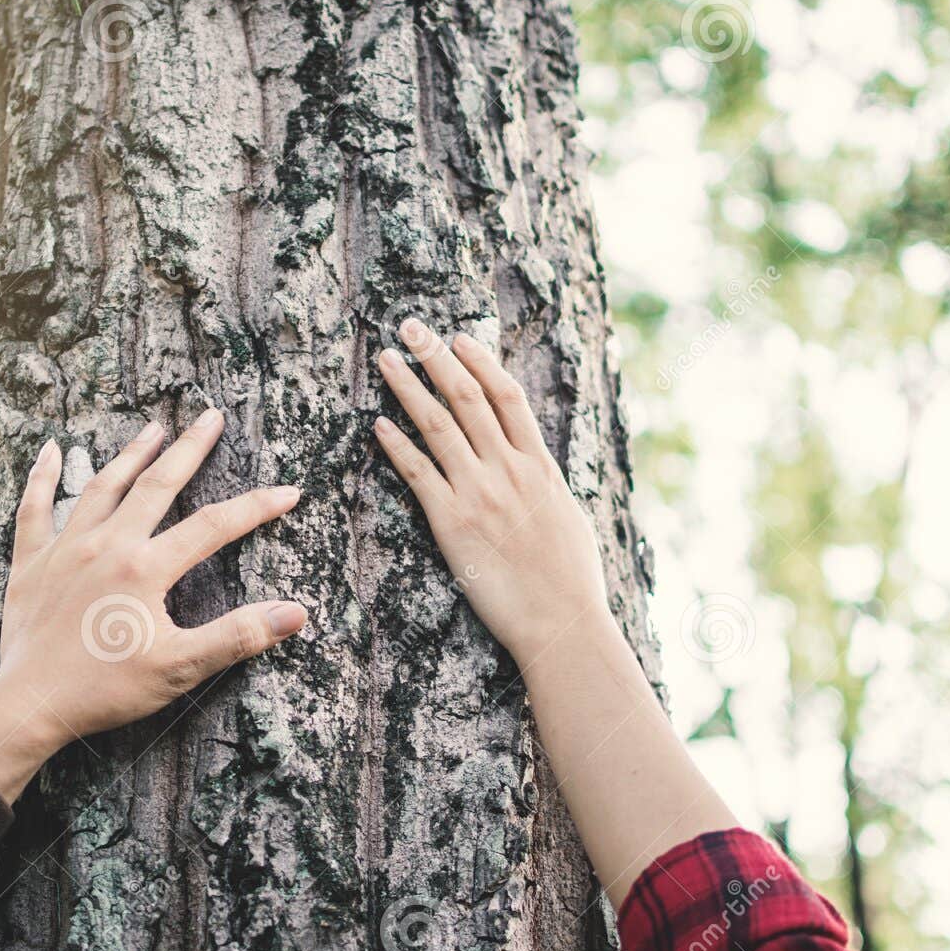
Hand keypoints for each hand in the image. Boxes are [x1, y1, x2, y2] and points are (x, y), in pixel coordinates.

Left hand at [0, 408, 306, 801]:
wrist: (30, 705)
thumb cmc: (105, 690)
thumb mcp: (180, 668)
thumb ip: (237, 636)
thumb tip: (294, 613)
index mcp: (145, 569)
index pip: (213, 526)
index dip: (255, 507)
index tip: (288, 492)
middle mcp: (106, 546)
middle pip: (156, 486)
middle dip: (189, 449)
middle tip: (211, 417)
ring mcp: (64, 550)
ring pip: (101, 487)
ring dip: (130, 455)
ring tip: (153, 429)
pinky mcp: (31, 563)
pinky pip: (34, 509)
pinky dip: (43, 477)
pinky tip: (52, 450)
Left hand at [372, 321, 609, 661]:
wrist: (562, 622)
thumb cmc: (570, 579)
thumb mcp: (567, 516)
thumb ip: (544, 483)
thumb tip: (532, 463)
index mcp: (540, 466)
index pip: (507, 396)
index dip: (480, 362)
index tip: (460, 337)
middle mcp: (509, 471)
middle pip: (468, 398)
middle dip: (437, 357)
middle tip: (411, 327)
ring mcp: (480, 494)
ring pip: (438, 425)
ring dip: (409, 387)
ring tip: (386, 359)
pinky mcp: (452, 523)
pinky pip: (418, 474)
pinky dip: (397, 445)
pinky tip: (379, 424)